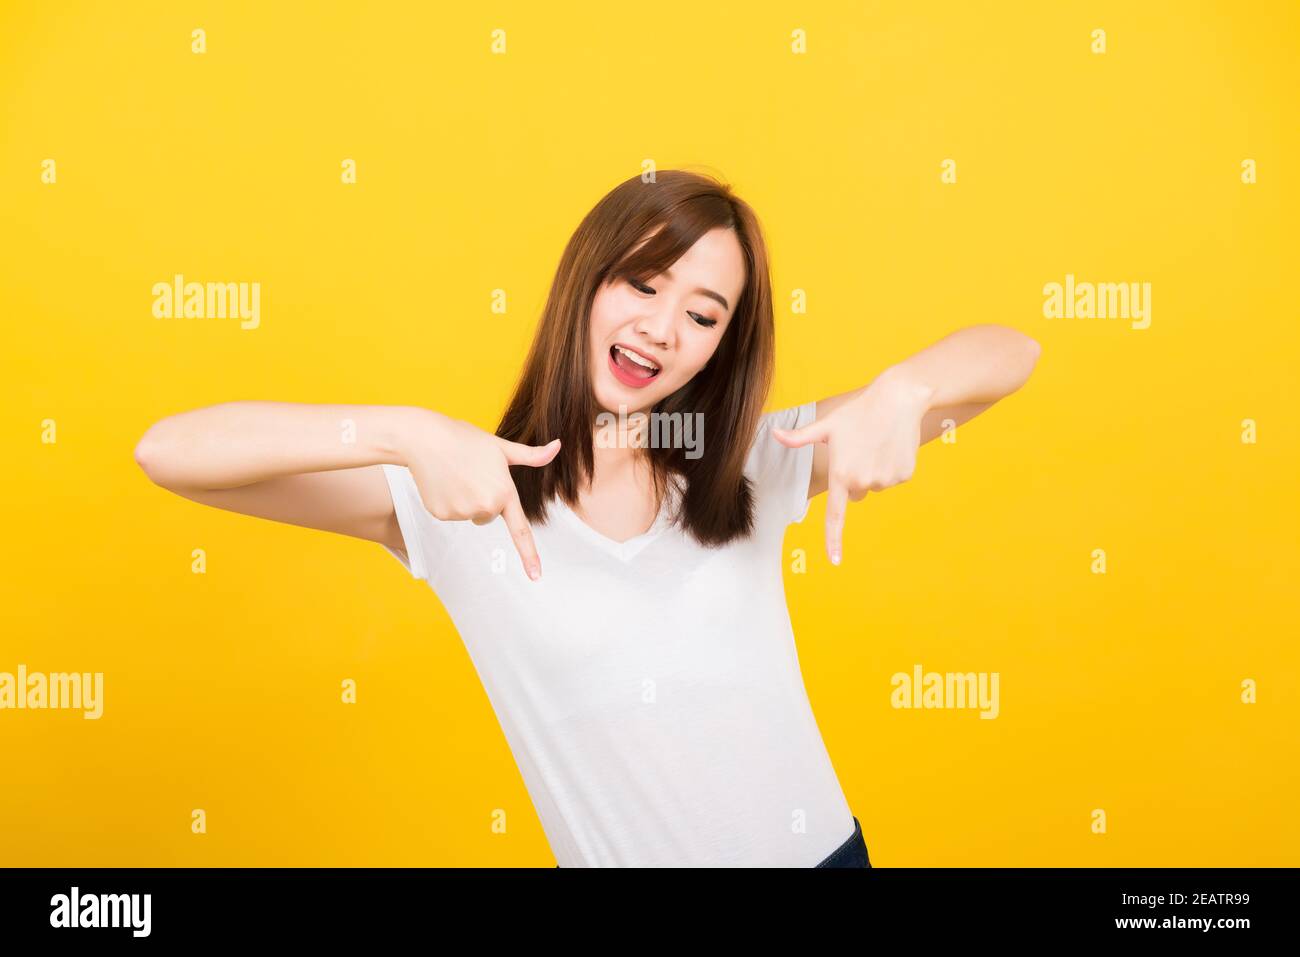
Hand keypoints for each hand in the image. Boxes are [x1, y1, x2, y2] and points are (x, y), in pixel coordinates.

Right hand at [403, 412, 560, 580]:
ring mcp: (462, 513)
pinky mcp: (441, 515)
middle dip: (484, 499)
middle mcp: (485, 506)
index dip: (529, 555)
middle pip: (489, 516)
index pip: (520, 530)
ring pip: (470, 515)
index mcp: (504, 492)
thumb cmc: (466, 440)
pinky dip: (448, 501)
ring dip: (465, 499)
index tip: (536, 576)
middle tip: (471, 475)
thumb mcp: (501, 447)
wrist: (426, 439)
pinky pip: (451, 515)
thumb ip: (532, 455)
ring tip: (456, 475)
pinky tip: (442, 482)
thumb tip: (559, 446)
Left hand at [771, 375, 927, 565]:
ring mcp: (886, 480)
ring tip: (875, 443)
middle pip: (855, 494)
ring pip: (874, 485)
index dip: (834, 540)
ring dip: (873, 470)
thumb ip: (799, 437)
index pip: (835, 515)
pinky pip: (892, 479)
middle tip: (858, 450)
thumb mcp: (826, 426)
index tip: (835, 561)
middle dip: (854, 478)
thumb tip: (773, 434)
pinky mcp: (904, 476)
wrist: (898, 399)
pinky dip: (891, 466)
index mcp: (841, 474)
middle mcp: (863, 482)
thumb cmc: (857, 411)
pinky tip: (891, 445)